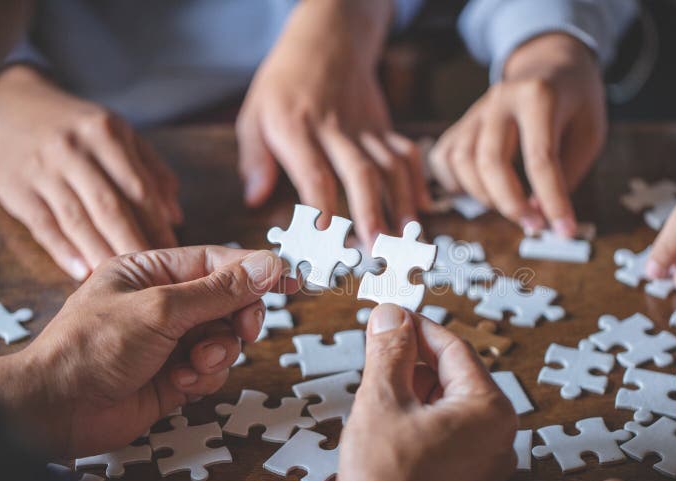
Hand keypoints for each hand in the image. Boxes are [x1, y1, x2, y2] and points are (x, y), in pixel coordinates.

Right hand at [0, 66, 181, 279]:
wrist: (6, 105)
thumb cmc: (74, 125)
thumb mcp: (116, 132)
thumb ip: (151, 171)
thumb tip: (175, 216)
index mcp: (106, 133)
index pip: (139, 188)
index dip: (158, 224)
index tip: (175, 252)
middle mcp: (74, 150)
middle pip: (110, 207)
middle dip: (134, 244)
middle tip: (153, 278)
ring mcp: (42, 170)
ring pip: (77, 220)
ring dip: (101, 254)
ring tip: (123, 281)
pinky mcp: (16, 189)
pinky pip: (43, 225)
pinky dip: (63, 251)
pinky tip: (81, 272)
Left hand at [0, 246, 293, 456]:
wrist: (58, 411)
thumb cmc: (92, 348)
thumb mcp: (162, 309)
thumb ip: (221, 290)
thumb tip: (269, 264)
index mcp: (153, 271)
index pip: (219, 262)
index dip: (258, 269)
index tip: (292, 276)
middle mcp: (165, 303)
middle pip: (229, 301)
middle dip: (239, 318)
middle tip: (245, 330)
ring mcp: (171, 340)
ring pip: (226, 338)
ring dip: (218, 352)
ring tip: (194, 364)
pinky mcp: (176, 375)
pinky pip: (213, 369)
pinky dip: (204, 376)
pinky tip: (180, 382)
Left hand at [236, 0, 429, 247]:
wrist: (327, 39)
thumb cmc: (284, 84)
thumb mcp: (253, 114)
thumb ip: (254, 158)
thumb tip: (254, 198)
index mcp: (296, 127)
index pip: (312, 171)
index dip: (321, 205)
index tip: (327, 235)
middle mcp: (334, 128)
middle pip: (359, 172)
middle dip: (371, 212)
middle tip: (377, 246)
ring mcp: (364, 127)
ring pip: (390, 166)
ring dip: (400, 203)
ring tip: (406, 236)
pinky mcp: (383, 126)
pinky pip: (406, 152)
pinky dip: (418, 180)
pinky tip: (421, 208)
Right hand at [334, 304, 516, 480]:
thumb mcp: (382, 401)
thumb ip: (389, 351)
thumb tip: (391, 316)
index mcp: (489, 411)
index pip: (453, 348)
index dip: (416, 326)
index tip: (390, 315)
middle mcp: (498, 435)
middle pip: (453, 374)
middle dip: (413, 360)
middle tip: (377, 348)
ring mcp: (485, 460)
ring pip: (448, 402)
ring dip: (413, 389)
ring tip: (377, 393)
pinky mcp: (468, 478)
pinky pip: (447, 430)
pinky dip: (418, 416)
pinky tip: (389, 421)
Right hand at [429, 33, 604, 236]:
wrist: (548, 64)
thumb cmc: (574, 102)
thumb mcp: (589, 133)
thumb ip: (566, 173)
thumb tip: (536, 214)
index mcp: (538, 96)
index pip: (541, 158)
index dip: (552, 201)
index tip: (563, 231)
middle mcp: (499, 100)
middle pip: (491, 161)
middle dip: (510, 203)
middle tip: (533, 225)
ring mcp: (474, 111)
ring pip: (461, 162)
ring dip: (484, 196)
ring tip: (511, 206)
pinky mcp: (460, 123)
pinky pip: (443, 159)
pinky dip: (456, 184)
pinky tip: (481, 191)